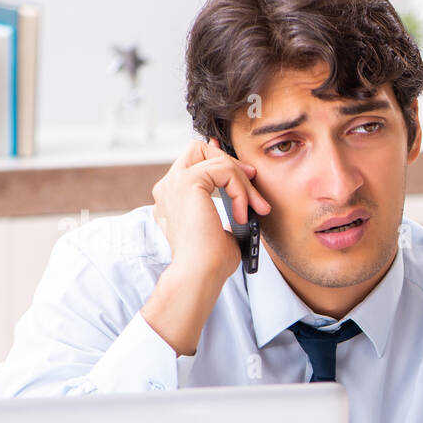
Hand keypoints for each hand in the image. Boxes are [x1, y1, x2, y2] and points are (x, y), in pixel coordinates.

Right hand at [150, 137, 271, 286]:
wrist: (200, 274)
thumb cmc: (212, 261)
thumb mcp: (222, 228)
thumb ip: (227, 207)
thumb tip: (244, 194)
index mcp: (173, 198)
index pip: (194, 161)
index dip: (220, 161)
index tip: (247, 176)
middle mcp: (168, 188)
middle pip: (198, 148)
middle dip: (230, 162)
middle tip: (253, 180)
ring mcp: (174, 183)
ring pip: (215, 159)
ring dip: (242, 181)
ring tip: (254, 207)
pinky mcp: (187, 183)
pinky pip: (223, 170)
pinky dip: (240, 190)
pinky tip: (242, 213)